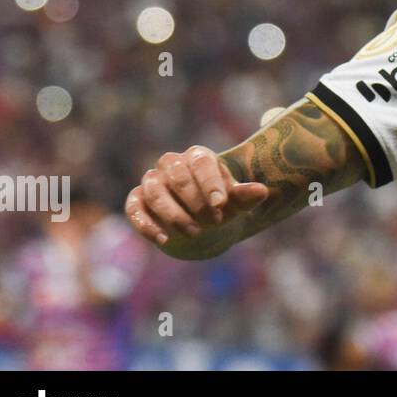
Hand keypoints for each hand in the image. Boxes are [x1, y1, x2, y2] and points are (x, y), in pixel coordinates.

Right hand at [125, 145, 267, 247]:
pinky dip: (147, 225)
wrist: (200, 214)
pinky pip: (134, 208)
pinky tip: (165, 240)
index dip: (210, 184)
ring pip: (155, 192)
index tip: (221, 205)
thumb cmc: (219, 201)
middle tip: (213, 221)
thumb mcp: (235, 200)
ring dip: (174, 215)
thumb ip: (246, 195)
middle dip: (196, 202)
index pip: (202, 164)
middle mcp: (172, 163)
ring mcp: (152, 180)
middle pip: (178, 178)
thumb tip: (262, 191)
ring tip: (195, 233)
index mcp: (198, 156)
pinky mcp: (137, 199)